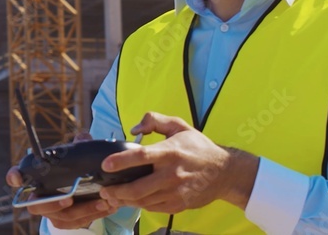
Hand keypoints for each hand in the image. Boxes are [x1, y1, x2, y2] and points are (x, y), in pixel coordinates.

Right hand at [5, 132, 119, 229]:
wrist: (78, 191)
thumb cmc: (70, 169)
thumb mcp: (75, 156)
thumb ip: (78, 146)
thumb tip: (84, 137)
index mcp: (34, 178)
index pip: (17, 177)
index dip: (15, 177)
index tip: (17, 178)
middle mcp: (37, 198)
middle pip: (35, 206)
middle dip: (52, 204)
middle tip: (70, 198)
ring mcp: (50, 213)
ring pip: (61, 217)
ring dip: (82, 210)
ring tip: (102, 202)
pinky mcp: (64, 222)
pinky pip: (76, 223)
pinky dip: (93, 216)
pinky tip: (108, 207)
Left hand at [97, 112, 257, 214]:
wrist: (224, 172)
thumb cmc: (198, 147)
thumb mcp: (179, 125)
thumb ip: (155, 120)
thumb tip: (134, 128)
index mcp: (170, 152)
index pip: (141, 157)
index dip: (121, 161)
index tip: (105, 165)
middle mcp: (171, 174)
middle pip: (138, 187)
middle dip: (116, 191)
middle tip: (104, 189)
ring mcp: (175, 192)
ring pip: (143, 201)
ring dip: (124, 201)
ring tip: (112, 197)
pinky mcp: (178, 204)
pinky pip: (153, 208)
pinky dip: (139, 205)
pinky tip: (130, 200)